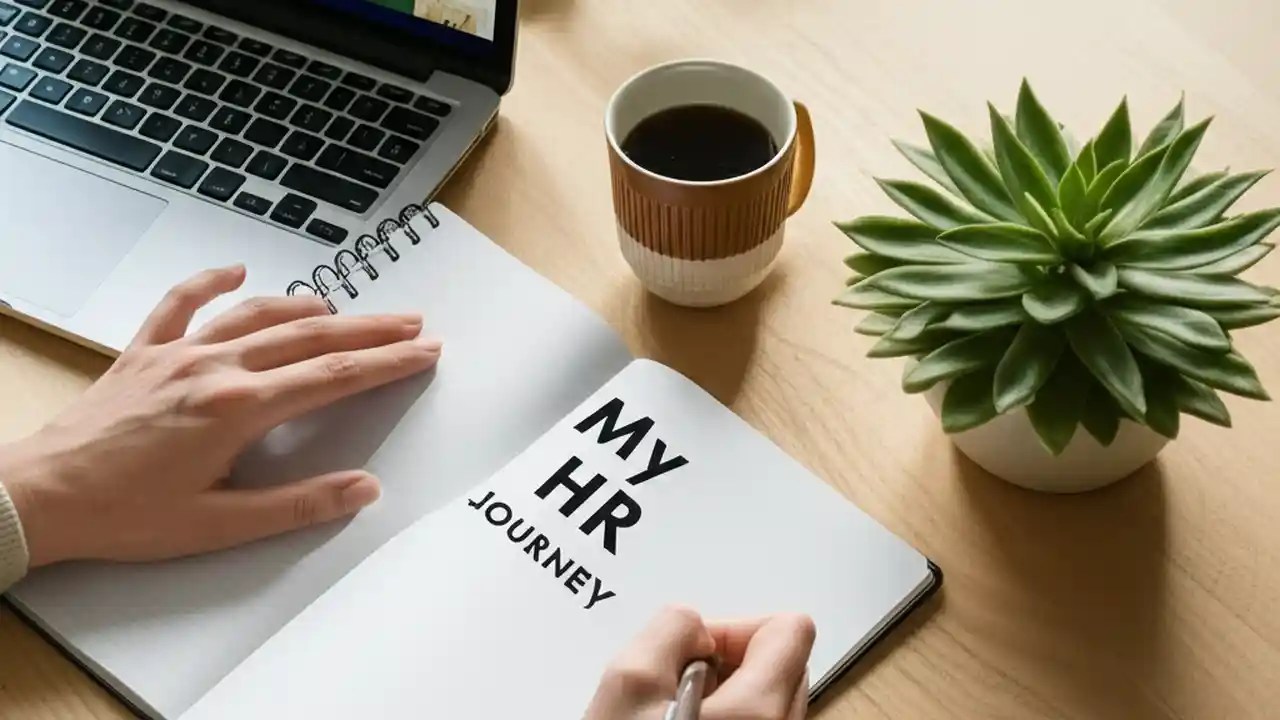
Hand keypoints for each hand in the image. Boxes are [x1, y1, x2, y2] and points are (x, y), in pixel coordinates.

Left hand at [0, 265, 440, 567]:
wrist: (40, 497)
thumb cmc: (123, 515)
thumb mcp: (218, 525)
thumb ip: (298, 506)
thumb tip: (362, 489)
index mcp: (238, 409)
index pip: (333, 378)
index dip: (387, 363)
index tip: (424, 351)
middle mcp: (213, 369)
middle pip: (309, 337)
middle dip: (368, 330)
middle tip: (410, 323)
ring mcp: (178, 354)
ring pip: (258, 315)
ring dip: (309, 307)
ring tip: (345, 311)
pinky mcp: (144, 353)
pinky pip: (181, 303)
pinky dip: (211, 282)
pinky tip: (235, 270)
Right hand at [584, 606, 815, 719]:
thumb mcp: (629, 682)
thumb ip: (670, 629)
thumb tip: (693, 627)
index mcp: (758, 711)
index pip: (789, 630)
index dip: (734, 629)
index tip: (695, 652)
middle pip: (785, 666)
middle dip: (732, 664)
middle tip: (681, 688)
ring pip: (770, 704)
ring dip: (728, 699)